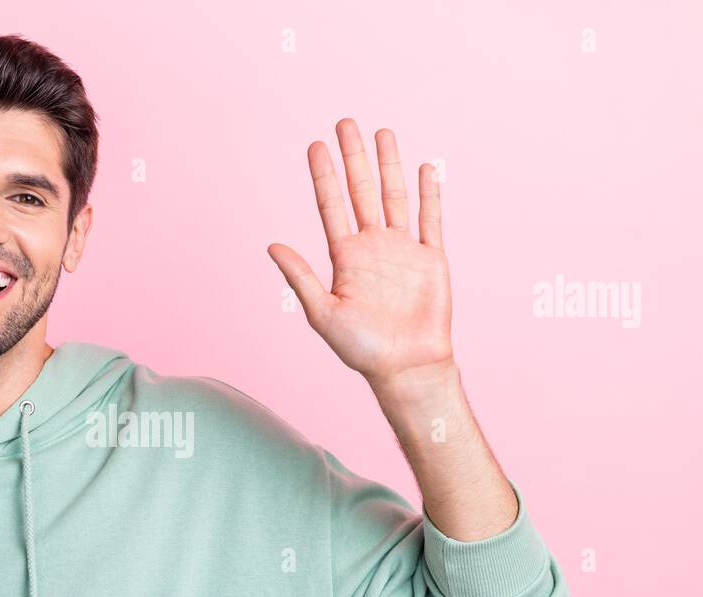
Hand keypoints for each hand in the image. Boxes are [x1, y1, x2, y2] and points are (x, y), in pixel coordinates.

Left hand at [267, 120, 454, 393]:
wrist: (406, 367)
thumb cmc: (362, 349)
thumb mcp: (323, 314)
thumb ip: (300, 277)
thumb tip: (272, 245)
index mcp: (345, 257)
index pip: (331, 205)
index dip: (324, 175)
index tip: (315, 145)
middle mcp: (372, 247)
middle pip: (361, 191)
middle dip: (353, 157)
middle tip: (344, 122)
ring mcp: (403, 250)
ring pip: (394, 196)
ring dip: (388, 165)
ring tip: (381, 132)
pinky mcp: (431, 258)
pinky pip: (430, 219)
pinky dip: (430, 193)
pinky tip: (425, 166)